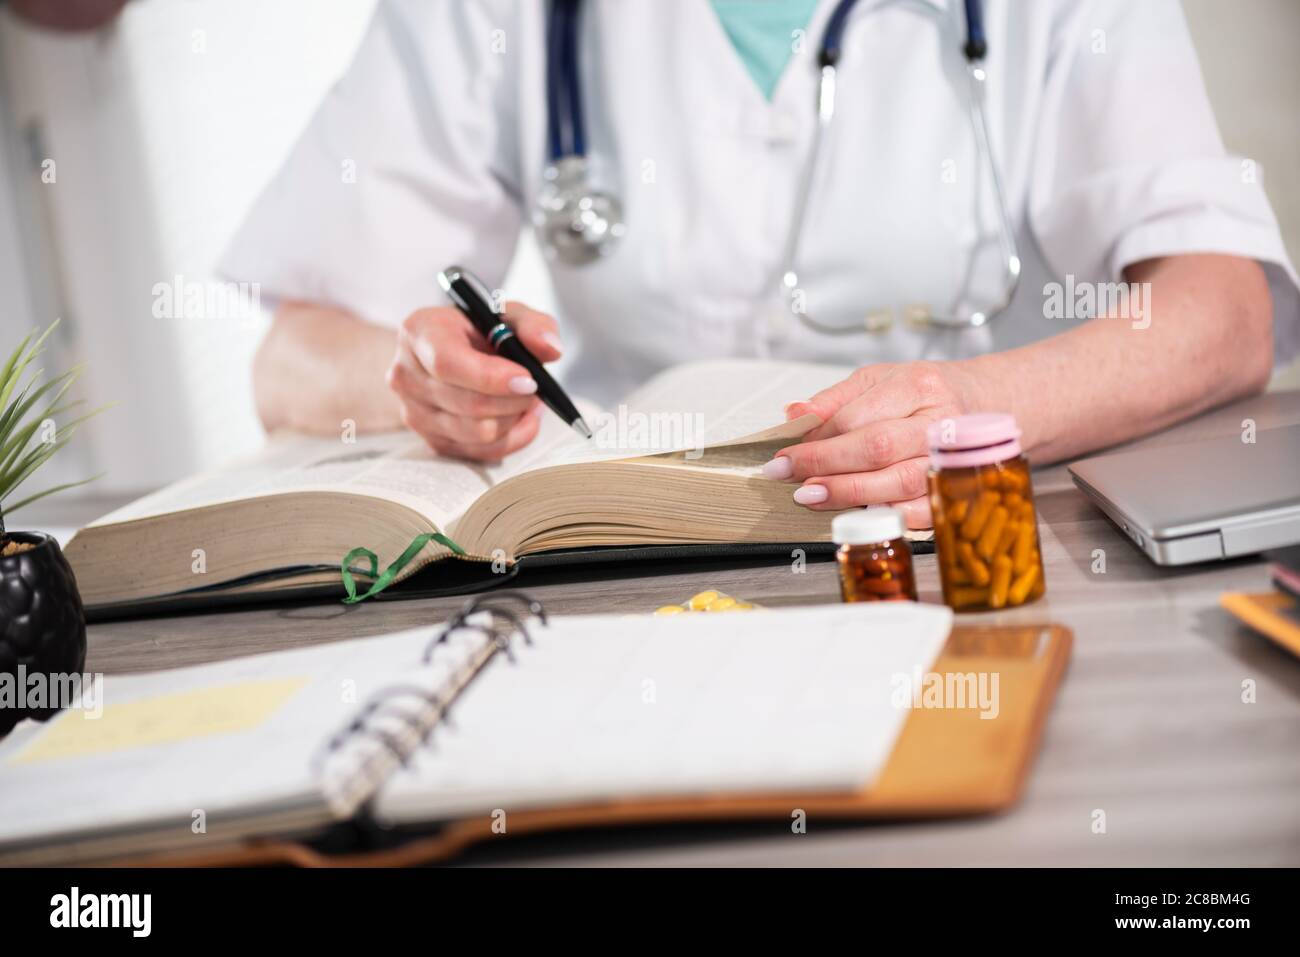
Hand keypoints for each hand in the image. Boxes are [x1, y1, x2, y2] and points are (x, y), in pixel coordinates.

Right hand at [386, 301, 562, 461]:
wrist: (456, 352)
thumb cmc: (482, 330)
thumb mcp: (509, 314)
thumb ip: (534, 325)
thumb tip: (551, 349)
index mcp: (418, 332)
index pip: (447, 364)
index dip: (492, 377)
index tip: (529, 379)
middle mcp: (405, 374)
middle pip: (467, 404)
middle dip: (514, 400)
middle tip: (536, 388)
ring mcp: (413, 412)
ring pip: (478, 433)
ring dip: (515, 418)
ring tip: (528, 399)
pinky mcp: (431, 440)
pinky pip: (481, 453)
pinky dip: (512, 438)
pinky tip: (520, 417)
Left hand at [763, 361, 978, 527]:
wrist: (987, 403)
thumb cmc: (925, 393)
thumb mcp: (879, 380)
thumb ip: (834, 400)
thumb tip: (794, 416)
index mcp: (918, 385)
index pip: (858, 416)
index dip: (817, 440)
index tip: (784, 454)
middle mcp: (940, 421)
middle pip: (878, 448)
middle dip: (826, 466)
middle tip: (789, 477)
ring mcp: (954, 459)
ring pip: (899, 483)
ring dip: (849, 495)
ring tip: (812, 497)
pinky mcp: (960, 490)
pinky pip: (924, 511)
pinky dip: (888, 516)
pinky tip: (858, 516)